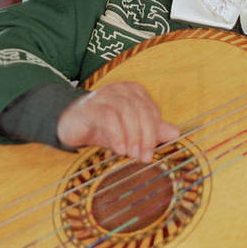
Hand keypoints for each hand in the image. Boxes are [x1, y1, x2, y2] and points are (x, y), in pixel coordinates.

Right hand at [56, 81, 179, 161]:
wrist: (70, 125)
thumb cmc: (103, 128)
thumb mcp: (130, 131)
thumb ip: (152, 131)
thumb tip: (176, 133)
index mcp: (135, 92)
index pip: (152, 111)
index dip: (154, 133)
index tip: (150, 154)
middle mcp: (121, 89)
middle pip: (141, 110)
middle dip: (145, 136)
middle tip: (143, 157)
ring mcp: (104, 95)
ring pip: (126, 112)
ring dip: (132, 136)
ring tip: (130, 154)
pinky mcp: (90, 106)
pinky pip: (108, 117)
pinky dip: (116, 134)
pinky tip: (118, 149)